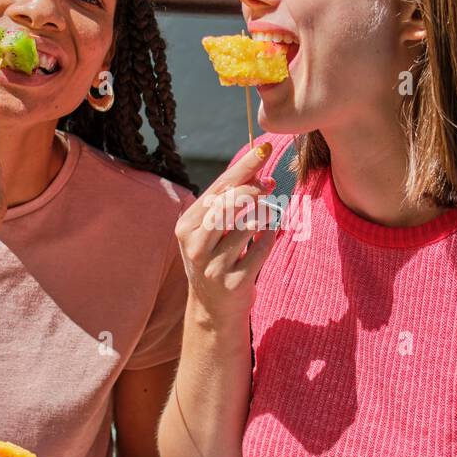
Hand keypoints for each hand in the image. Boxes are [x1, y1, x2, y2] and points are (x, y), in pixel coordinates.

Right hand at [174, 142, 279, 323]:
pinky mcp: (233, 283)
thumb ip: (230, 201)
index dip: (243, 167)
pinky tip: (269, 234)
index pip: (217, 189)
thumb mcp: (214, 229)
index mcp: (186, 225)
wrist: (214, 308)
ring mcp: (212, 266)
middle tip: (270, 184)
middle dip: (254, 190)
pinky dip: (270, 237)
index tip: (264, 149)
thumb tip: (261, 172)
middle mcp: (194, 245)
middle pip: (229, 204)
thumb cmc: (217, 257)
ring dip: (265, 215)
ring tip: (268, 216)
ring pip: (248, 225)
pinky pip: (262, 249)